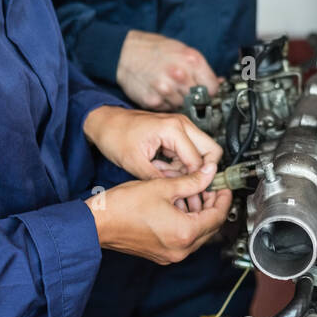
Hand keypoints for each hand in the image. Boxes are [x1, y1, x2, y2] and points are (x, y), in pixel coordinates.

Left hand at [84, 106, 222, 200]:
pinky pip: (190, 151)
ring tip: (171, 179)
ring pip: (203, 152)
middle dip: (203, 172)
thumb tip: (179, 191)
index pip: (199, 160)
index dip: (195, 180)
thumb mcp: (135, 164)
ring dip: (191, 169)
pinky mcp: (176, 132)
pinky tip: (166, 172)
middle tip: (190, 187)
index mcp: (174, 129)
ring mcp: (181, 126)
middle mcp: (182, 124)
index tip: (190, 194)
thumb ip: (161, 178)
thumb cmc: (115, 136)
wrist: (105, 123)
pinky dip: (183, 164)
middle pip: (212, 151)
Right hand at [85, 169, 232, 264]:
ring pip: (197, 234)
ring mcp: (170, 254)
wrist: (97, 223)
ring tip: (191, 194)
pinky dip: (186, 223)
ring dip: (199, 214)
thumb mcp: (163, 186)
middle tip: (209, 187)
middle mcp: (180, 249)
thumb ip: (192, 181)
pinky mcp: (161, 254)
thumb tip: (209, 173)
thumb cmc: (123, 207)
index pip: (217, 216)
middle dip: (212, 205)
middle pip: (210, 227)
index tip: (223, 186)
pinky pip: (183, 239)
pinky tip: (178, 206)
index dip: (224, 198)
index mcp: (184, 233)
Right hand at [116, 30, 218, 109]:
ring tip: (167, 86)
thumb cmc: (153, 49)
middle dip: (192, 95)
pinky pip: (166, 109)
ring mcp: (166, 89)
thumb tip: (217, 82)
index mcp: (192, 60)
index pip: (212, 88)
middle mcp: (180, 75)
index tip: (204, 91)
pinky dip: (164, 103)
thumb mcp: (181, 50)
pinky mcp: (153, 101)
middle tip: (181, 87)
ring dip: (177, 100)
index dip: (208, 90)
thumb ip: (199, 68)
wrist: (124, 52)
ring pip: (182, 106)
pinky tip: (158, 91)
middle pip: (198, 99)